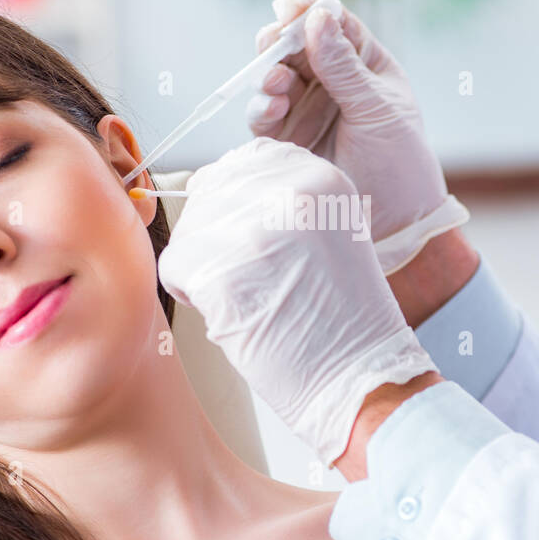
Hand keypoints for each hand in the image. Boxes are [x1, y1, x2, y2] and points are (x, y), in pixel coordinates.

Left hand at [157, 137, 438, 465]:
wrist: (361, 379)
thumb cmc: (340, 318)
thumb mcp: (328, 232)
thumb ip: (281, 199)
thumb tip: (209, 186)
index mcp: (319, 176)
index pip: (245, 160)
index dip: (238, 203)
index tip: (261, 244)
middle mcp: (288, 192)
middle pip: (210, 191)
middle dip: (218, 237)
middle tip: (257, 281)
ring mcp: (253, 231)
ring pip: (190, 230)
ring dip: (206, 266)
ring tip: (252, 298)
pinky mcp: (222, 273)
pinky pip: (177, 268)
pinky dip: (192, 295)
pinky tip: (234, 315)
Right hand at [246, 0, 468, 273]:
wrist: (393, 221)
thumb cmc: (399, 162)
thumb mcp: (377, 109)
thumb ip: (344, 66)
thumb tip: (317, 17)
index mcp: (364, 63)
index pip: (332, 23)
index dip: (309, 12)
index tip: (289, 10)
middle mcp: (332, 81)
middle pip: (295, 46)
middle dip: (279, 41)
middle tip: (271, 42)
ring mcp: (307, 109)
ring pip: (275, 77)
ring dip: (269, 75)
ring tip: (276, 86)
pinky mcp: (287, 139)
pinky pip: (264, 114)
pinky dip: (262, 107)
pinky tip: (271, 109)